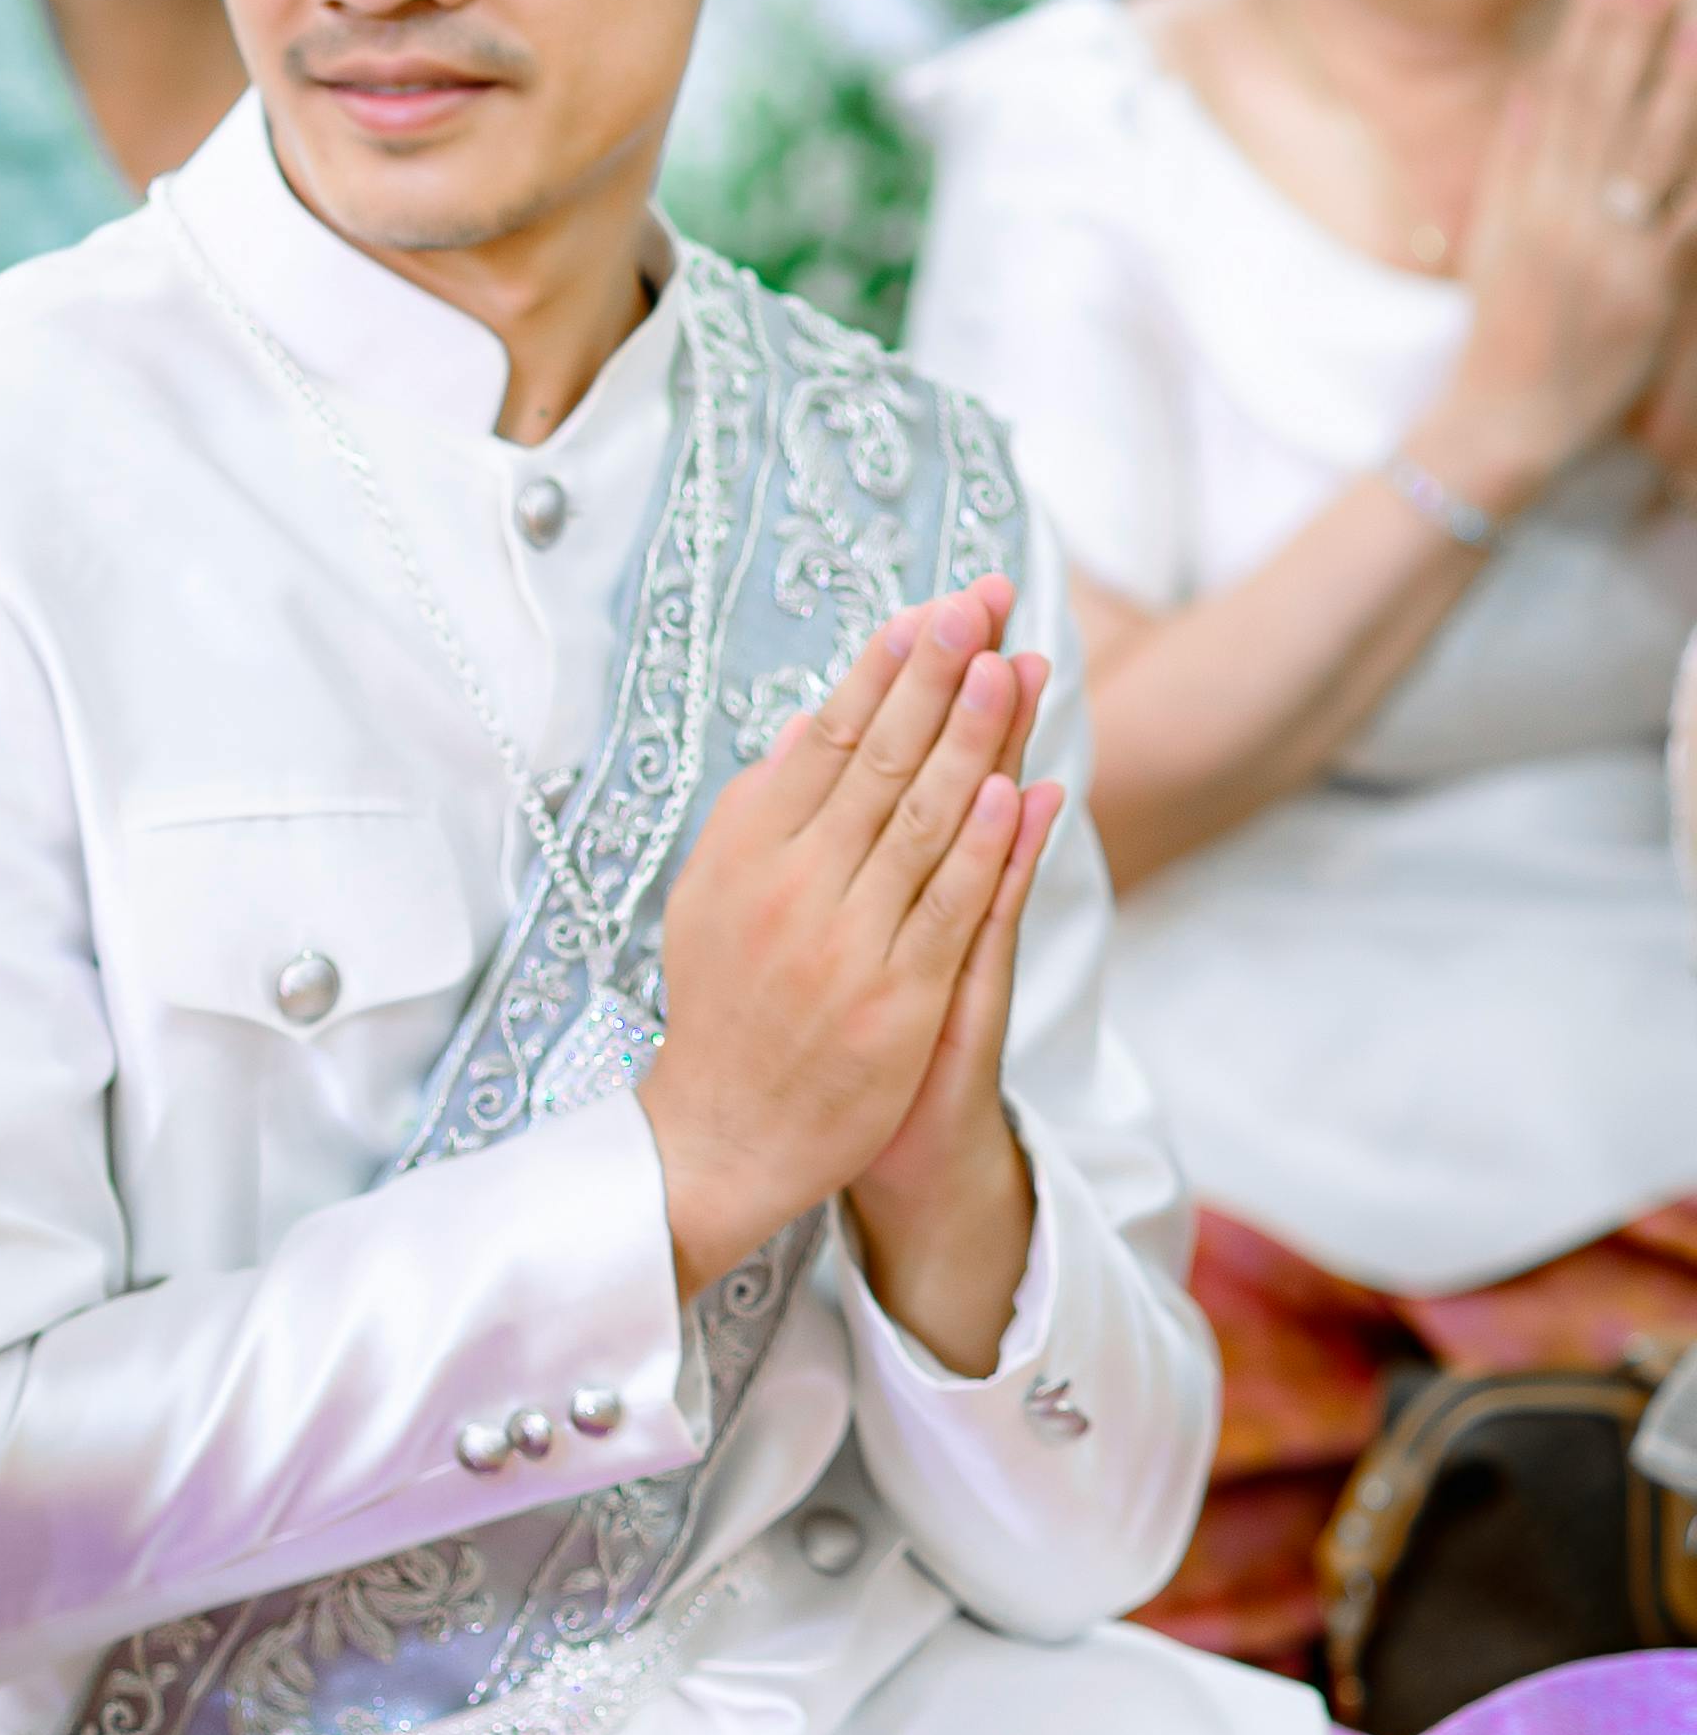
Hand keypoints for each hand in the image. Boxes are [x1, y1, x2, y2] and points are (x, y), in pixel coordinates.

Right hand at [638, 583, 1045, 1306]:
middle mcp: (794, 887)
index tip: (924, 611)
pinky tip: (1020, 790)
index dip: (881, 672)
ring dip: (972, 740)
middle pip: (880, 763)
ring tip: (1011, 667)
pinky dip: (987, 848)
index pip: (828, 741)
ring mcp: (847, 943)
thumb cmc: (723, 1004)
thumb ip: (760, 811)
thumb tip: (810, 726)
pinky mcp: (896, 1000)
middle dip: (934, 676)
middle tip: (978, 602)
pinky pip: (950, 909)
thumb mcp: (714, 896)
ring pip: (922, 823)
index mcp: (748, 852)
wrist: (724, 1132)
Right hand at [1426, 0, 1696, 514]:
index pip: (1561, 97)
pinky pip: (1689, 218)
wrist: (1506, 420)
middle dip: (1629, 38)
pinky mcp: (1649, 286)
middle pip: (1604, 109)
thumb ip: (1514, 162)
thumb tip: (1533, 87)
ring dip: (1681, 87)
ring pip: (1653, 152)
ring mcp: (1609, 248)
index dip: (1586, 33)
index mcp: (1528, 197)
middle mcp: (1566, 213)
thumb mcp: (1493, 239)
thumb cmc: (1503, 330)